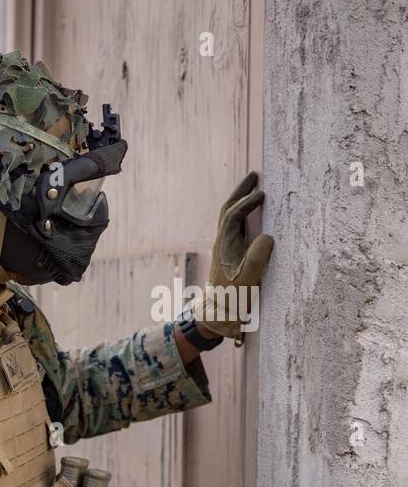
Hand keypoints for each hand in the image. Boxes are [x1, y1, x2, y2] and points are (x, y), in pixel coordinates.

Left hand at [194, 171, 274, 343]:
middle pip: (228, 209)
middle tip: (254, 175)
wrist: (218, 311)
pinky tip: (253, 210)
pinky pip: (235, 225)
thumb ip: (257, 258)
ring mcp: (225, 245)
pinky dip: (243, 211)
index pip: (233, 216)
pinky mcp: (230, 251)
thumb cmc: (233, 297)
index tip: (263, 194)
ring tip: (254, 185)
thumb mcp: (248, 279)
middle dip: (240, 191)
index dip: (247, 203)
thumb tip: (267, 236)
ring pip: (230, 215)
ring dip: (241, 198)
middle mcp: (222, 242)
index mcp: (224, 245)